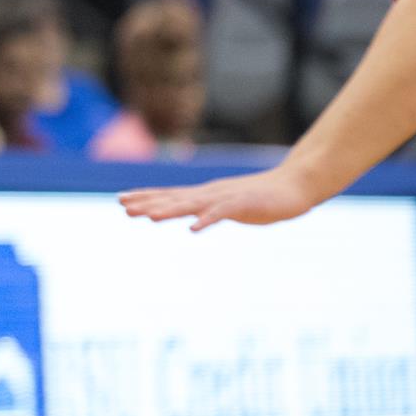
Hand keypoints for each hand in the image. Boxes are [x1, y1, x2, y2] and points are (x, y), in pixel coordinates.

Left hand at [118, 165, 319, 232]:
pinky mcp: (243, 205)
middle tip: (122, 206)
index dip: (145, 197)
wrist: (294, 186)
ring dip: (170, 210)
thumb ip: (210, 209)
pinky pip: (222, 214)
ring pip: (192, 204)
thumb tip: (192, 216)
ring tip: (148, 217)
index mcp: (205, 194)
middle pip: (174, 198)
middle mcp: (210, 193)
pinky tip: (194, 229)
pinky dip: (207, 220)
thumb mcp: (229, 204)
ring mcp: (226, 198)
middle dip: (147, 202)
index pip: (169, 195)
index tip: (121, 200)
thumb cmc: (262, 198)